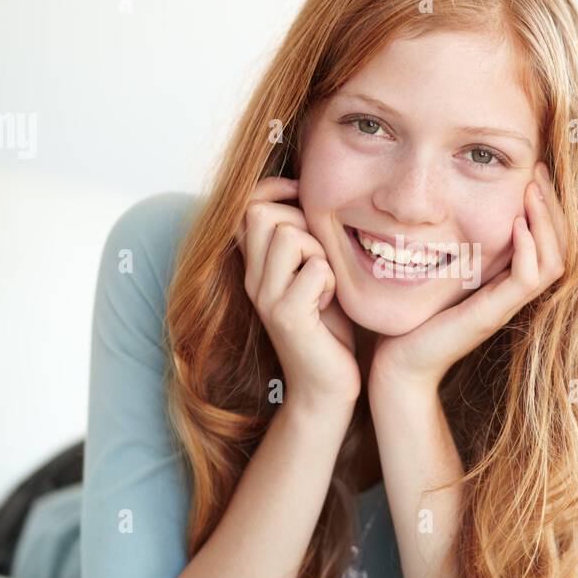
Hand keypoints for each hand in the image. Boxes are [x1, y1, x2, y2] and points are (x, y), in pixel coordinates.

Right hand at [236, 176, 361, 411]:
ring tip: (325, 282)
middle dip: (301, 221)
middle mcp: (253, 279)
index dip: (273, 189)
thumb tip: (315, 197)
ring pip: (288, 235)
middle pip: (262, 212)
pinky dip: (330, 280)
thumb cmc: (331, 329)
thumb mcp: (316, 275)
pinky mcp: (286, 316)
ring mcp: (265, 298)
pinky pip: (315, 268)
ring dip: (318, 251)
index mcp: (257, 266)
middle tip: (320, 256)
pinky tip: (329, 304)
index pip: (247, 204)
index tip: (303, 195)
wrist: (327, 388)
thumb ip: (308, 243)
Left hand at [368, 162, 566, 395]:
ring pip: (554, 263)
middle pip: (562, 249)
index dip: (549, 208)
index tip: (536, 174)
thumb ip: (460, 246)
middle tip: (541, 173)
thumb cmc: (415, 318)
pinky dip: (528, 250)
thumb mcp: (444, 271)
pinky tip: (516, 225)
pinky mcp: (491, 315)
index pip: (551, 243)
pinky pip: (527, 280)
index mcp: (507, 283)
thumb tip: (454, 206)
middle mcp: (514, 295)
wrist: (399, 364)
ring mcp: (506, 306)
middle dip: (554, 208)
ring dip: (547, 223)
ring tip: (533, 192)